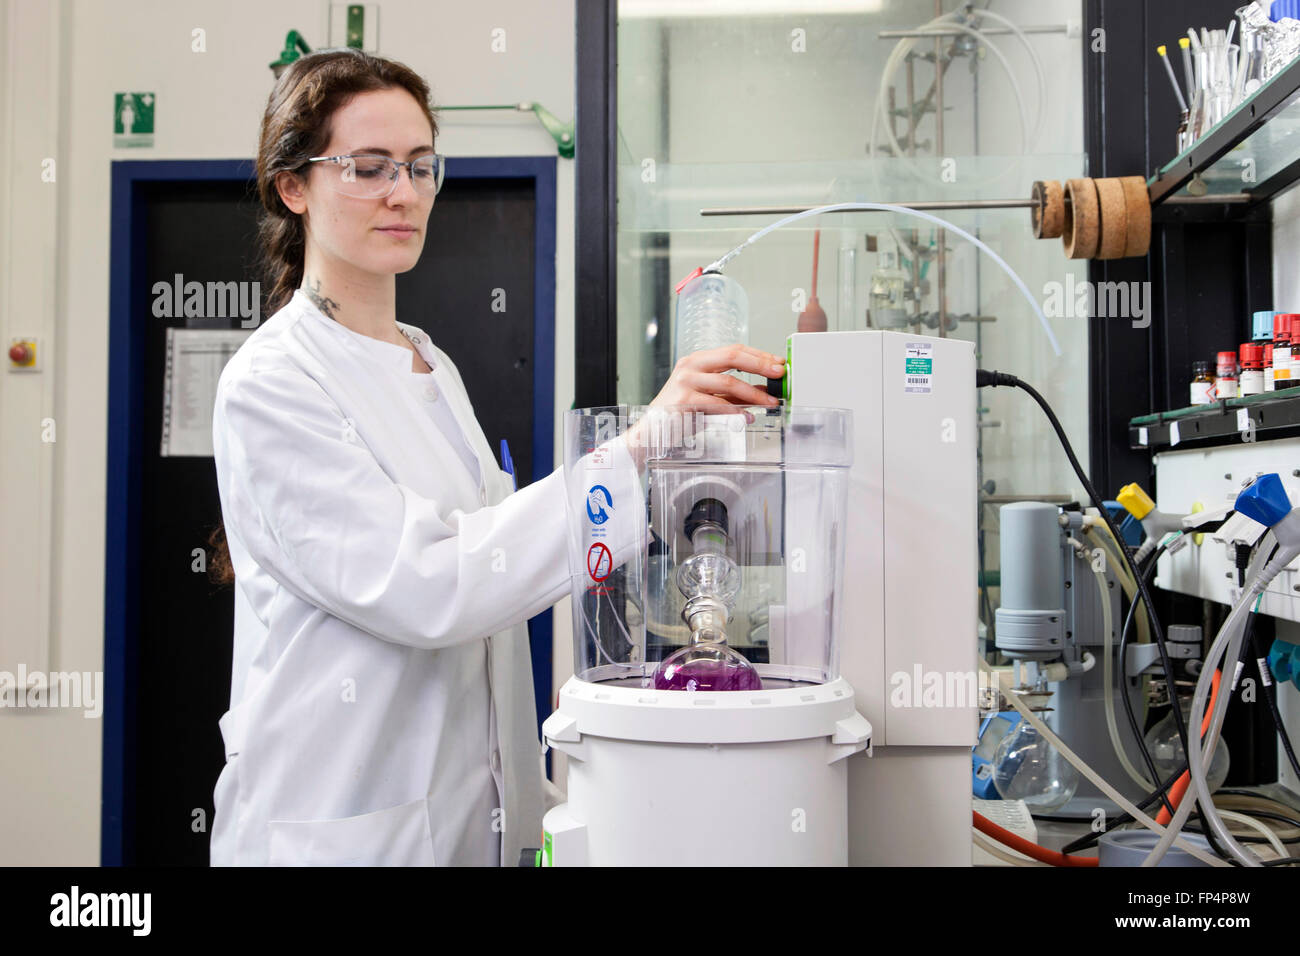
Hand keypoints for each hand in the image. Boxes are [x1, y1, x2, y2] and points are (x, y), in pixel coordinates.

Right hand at [620, 344, 785, 468]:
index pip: (734, 349)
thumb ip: (733, 393)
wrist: (652, 431)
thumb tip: (763, 389)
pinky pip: (718, 404)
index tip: (778, 363)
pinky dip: (737, 412)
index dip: (759, 355)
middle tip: (779, 374)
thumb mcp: (710, 397)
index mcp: (698, 360)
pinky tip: (748, 417)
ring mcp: (686, 381)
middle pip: (732, 357)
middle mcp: (691, 365)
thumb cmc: (680, 413)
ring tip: (770, 402)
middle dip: (761, 365)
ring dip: (754, 393)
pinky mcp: (684, 401)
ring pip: (729, 382)